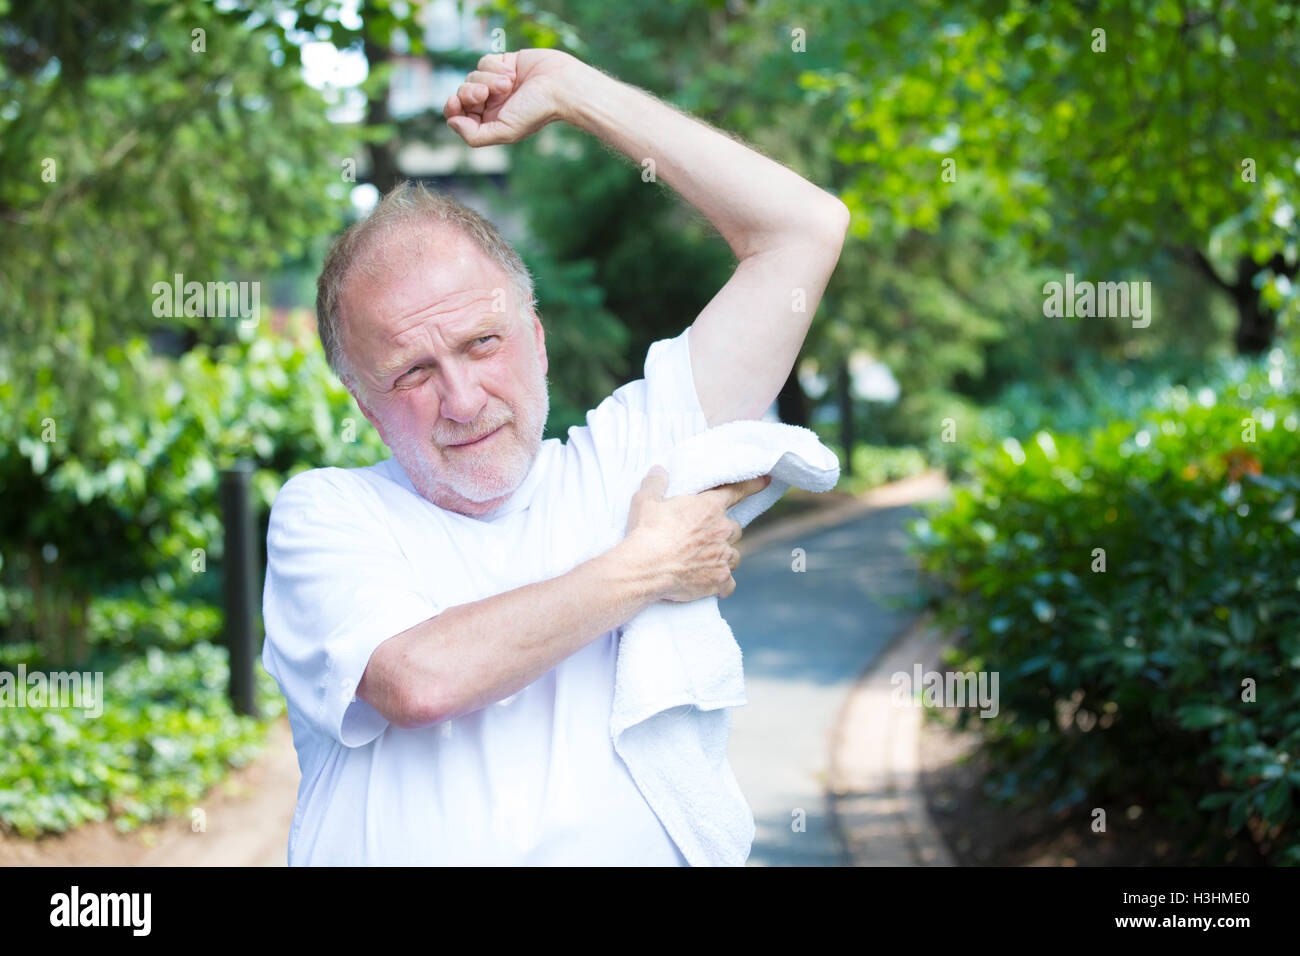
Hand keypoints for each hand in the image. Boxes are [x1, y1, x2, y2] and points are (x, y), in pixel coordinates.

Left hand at [443, 49, 579, 146]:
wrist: (560, 86)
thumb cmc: (536, 112)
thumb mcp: (504, 132)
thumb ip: (475, 135)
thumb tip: (452, 122)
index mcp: (490, 122)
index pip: (459, 115)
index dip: (452, 108)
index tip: (453, 101)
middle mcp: (492, 104)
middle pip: (463, 94)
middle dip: (470, 92)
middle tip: (485, 94)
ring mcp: (496, 83)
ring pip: (472, 76)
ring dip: (488, 79)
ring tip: (508, 84)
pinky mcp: (503, 64)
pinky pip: (484, 61)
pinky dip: (495, 66)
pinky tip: (512, 73)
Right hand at [622, 465, 771, 602]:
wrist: (646, 567)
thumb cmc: (647, 532)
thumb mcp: (646, 501)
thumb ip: (655, 483)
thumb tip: (658, 470)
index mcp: (709, 507)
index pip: (737, 491)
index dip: (752, 485)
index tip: (765, 481)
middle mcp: (722, 530)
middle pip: (734, 529)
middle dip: (723, 532)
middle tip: (705, 537)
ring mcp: (723, 556)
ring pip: (734, 555)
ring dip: (724, 556)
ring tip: (706, 561)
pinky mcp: (719, 579)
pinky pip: (729, 584)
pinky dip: (723, 585)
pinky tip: (714, 586)